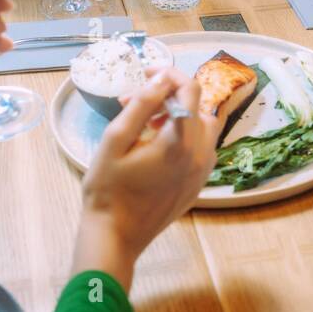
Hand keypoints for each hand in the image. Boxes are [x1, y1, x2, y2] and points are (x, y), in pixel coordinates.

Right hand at [71, 68, 224, 289]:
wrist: (116, 237)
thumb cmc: (108, 190)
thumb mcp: (115, 140)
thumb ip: (141, 105)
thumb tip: (161, 79)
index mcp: (179, 141)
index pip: (189, 89)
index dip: (168, 74)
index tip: (145, 74)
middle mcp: (200, 155)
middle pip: (199, 105)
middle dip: (170, 95)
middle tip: (137, 103)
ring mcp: (202, 172)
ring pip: (205, 127)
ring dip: (181, 115)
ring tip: (148, 124)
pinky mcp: (198, 185)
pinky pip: (202, 148)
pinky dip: (185, 136)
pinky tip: (157, 146)